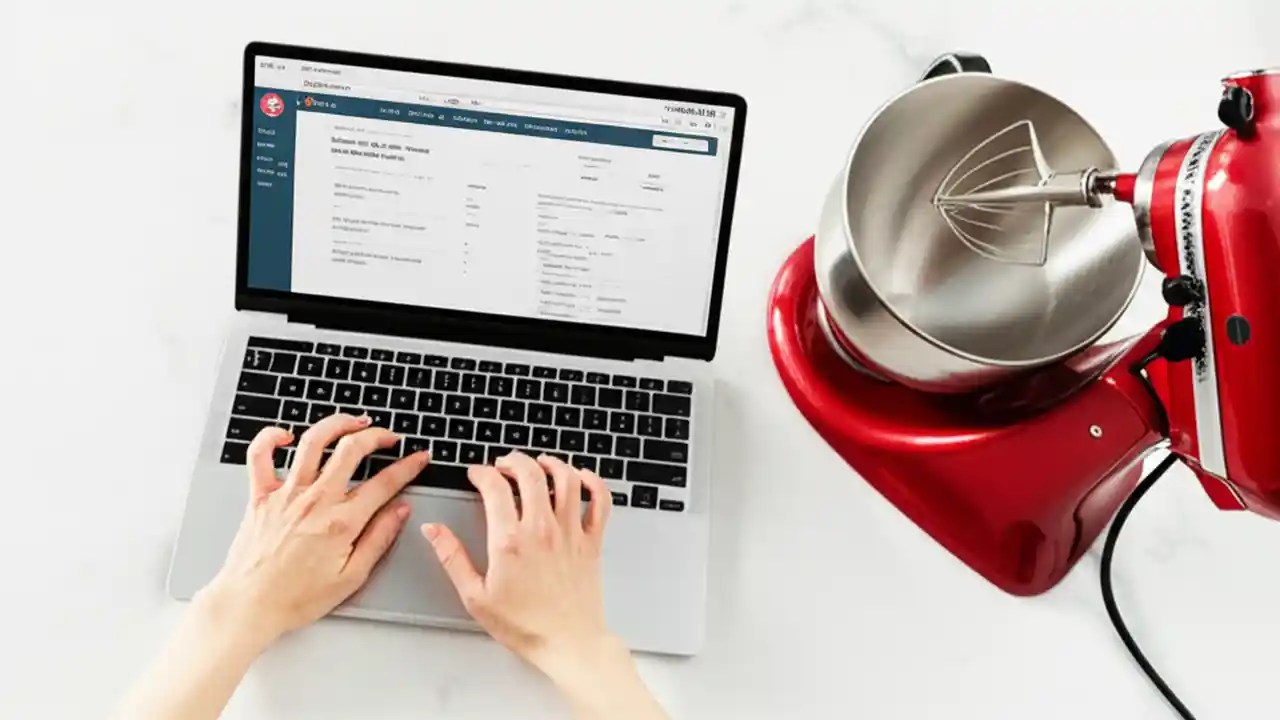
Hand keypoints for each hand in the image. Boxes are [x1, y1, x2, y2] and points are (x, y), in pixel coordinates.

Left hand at [199, 413, 428, 649]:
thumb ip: (379, 539)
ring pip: (313, 441)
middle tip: (389, 436)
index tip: (418, 458)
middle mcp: (315, 501)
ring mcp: (286, 494)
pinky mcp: (260, 495)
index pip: (385, 483)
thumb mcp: (351, 577)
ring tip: (353, 422)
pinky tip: (287, 435)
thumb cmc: (296, 598)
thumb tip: (401, 511)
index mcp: (341, 523)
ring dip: (337, 424)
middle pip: (352, 449)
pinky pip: (260, 455)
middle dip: (377, 435)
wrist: (248, 606)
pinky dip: (271, 437)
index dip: (408, 466)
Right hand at [423, 453, 665, 718]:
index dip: (482, 473)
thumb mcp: (475, 596)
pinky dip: (594, 483)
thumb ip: (452, 557)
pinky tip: (582, 478)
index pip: (495, 487)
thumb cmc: (524, 625)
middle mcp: (542, 529)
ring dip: (551, 464)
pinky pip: (600, 501)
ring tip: (539, 463)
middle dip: (513, 461)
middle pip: (530, 473)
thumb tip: (433, 531)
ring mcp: (570, 532)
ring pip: (566, 479)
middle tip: (504, 464)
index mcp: (510, 540)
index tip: (476, 474)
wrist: (567, 643)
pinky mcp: (592, 541)